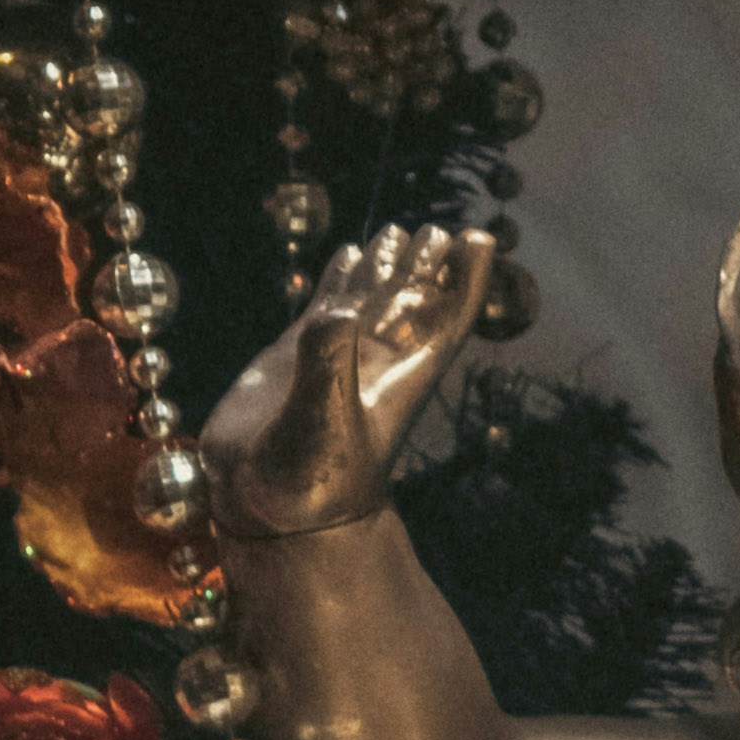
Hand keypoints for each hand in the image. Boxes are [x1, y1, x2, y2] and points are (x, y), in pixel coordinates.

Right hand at [198, 219, 498, 536]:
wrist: (262, 510)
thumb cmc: (306, 483)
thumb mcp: (323, 424)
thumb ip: (328, 365)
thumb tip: (337, 310)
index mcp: (400, 375)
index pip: (447, 317)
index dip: (466, 278)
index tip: (477, 238)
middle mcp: (375, 361)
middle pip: (414, 299)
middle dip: (429, 263)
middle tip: (437, 229)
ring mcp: (337, 356)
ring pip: (373, 298)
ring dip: (389, 264)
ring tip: (400, 231)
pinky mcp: (296, 356)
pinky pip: (328, 305)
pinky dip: (341, 277)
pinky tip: (350, 251)